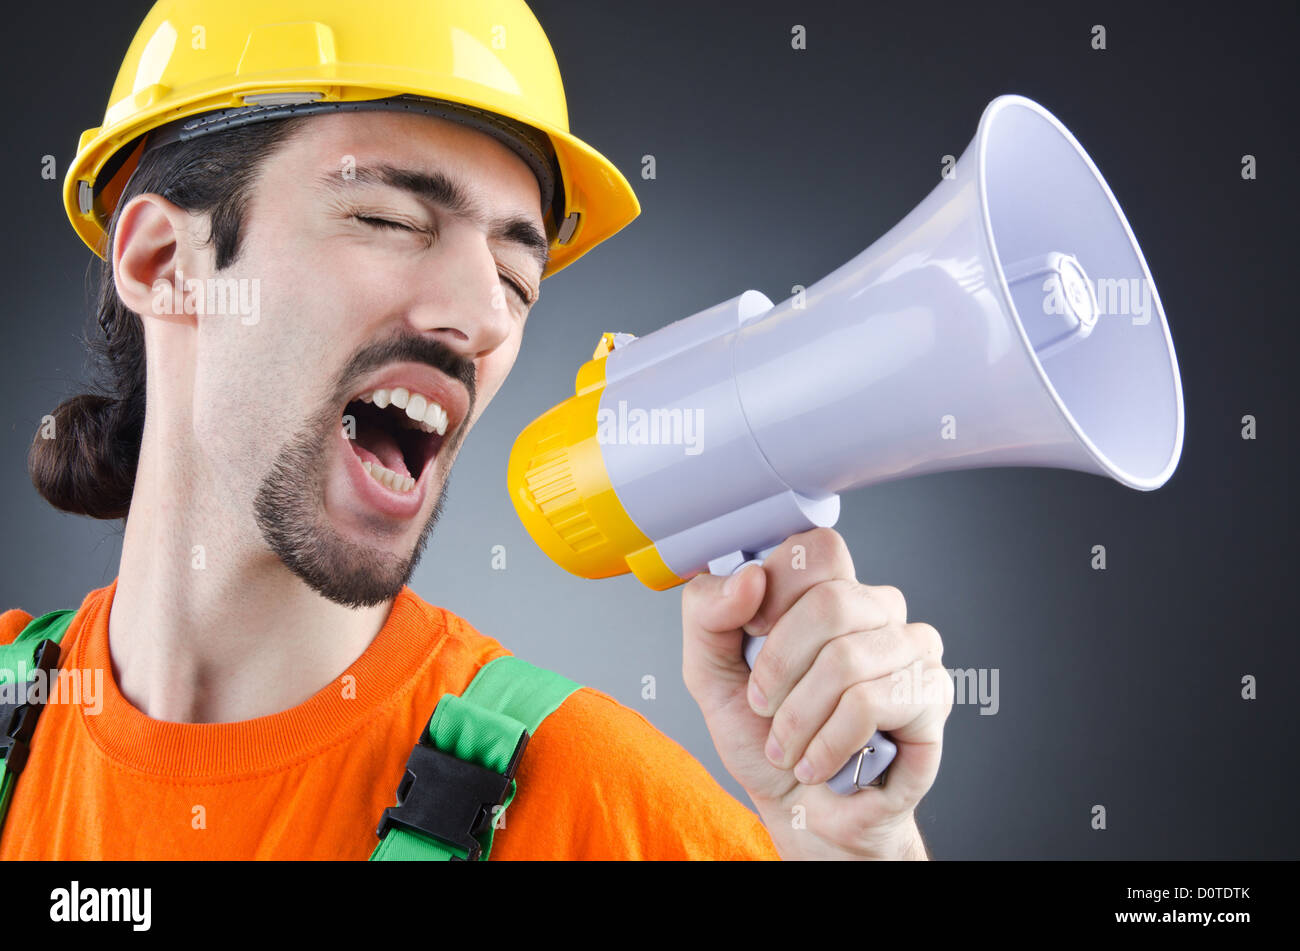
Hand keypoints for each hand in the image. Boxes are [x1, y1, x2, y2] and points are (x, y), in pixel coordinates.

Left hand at [681, 527, 952, 859]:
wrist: (802, 810)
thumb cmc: (764, 738)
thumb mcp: (709, 673)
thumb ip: (708, 614)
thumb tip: (748, 577)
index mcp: (828, 590)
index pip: (818, 548)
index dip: (777, 589)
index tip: (752, 635)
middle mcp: (877, 610)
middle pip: (831, 600)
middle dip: (778, 666)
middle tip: (763, 706)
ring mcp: (911, 649)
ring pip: (846, 658)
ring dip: (798, 717)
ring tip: (789, 746)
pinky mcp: (930, 696)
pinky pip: (871, 702)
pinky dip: (829, 741)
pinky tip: (818, 762)